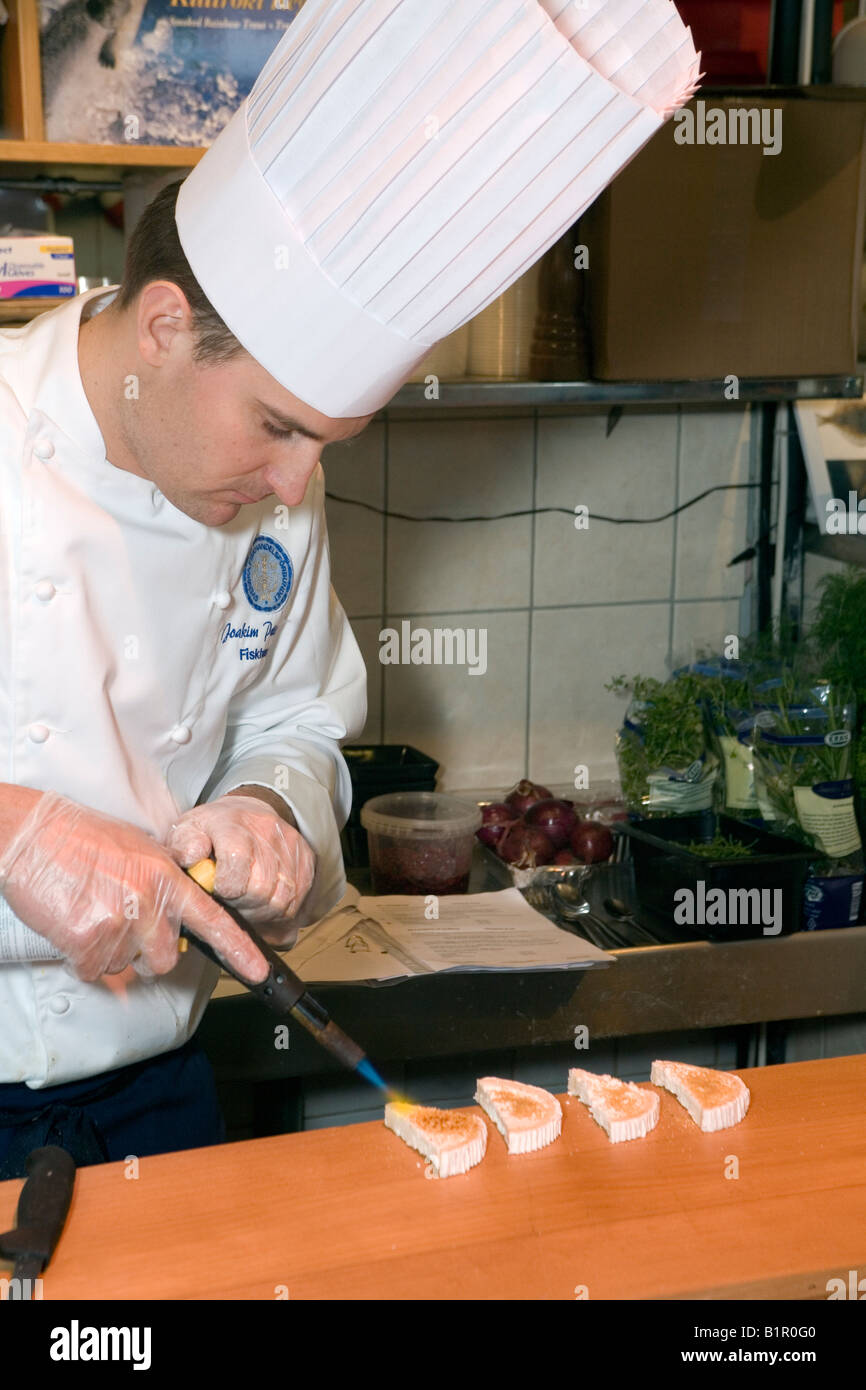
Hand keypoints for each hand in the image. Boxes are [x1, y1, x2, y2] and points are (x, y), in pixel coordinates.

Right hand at [0, 791, 269, 982]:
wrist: (33, 835)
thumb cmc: (82, 839)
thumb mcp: (139, 851)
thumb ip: (164, 883)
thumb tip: (176, 913)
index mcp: (166, 878)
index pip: (213, 920)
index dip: (238, 949)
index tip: (259, 971)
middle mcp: (149, 902)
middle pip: (164, 959)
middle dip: (145, 951)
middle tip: (120, 920)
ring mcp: (119, 923)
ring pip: (126, 965)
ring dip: (110, 950)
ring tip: (91, 911)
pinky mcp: (86, 941)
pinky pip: (94, 969)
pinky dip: (82, 956)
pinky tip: (74, 923)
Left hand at [165, 793, 314, 947]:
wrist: (248, 813)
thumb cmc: (213, 830)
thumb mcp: (186, 830)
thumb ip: (183, 845)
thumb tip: (193, 858)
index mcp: (234, 825)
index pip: (237, 863)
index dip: (225, 888)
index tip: (218, 890)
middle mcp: (268, 833)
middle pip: (261, 890)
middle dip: (242, 905)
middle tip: (231, 901)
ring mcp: (292, 847)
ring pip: (282, 902)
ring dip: (261, 913)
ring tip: (246, 904)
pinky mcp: (307, 860)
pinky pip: (298, 903)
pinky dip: (279, 913)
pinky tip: (263, 905)